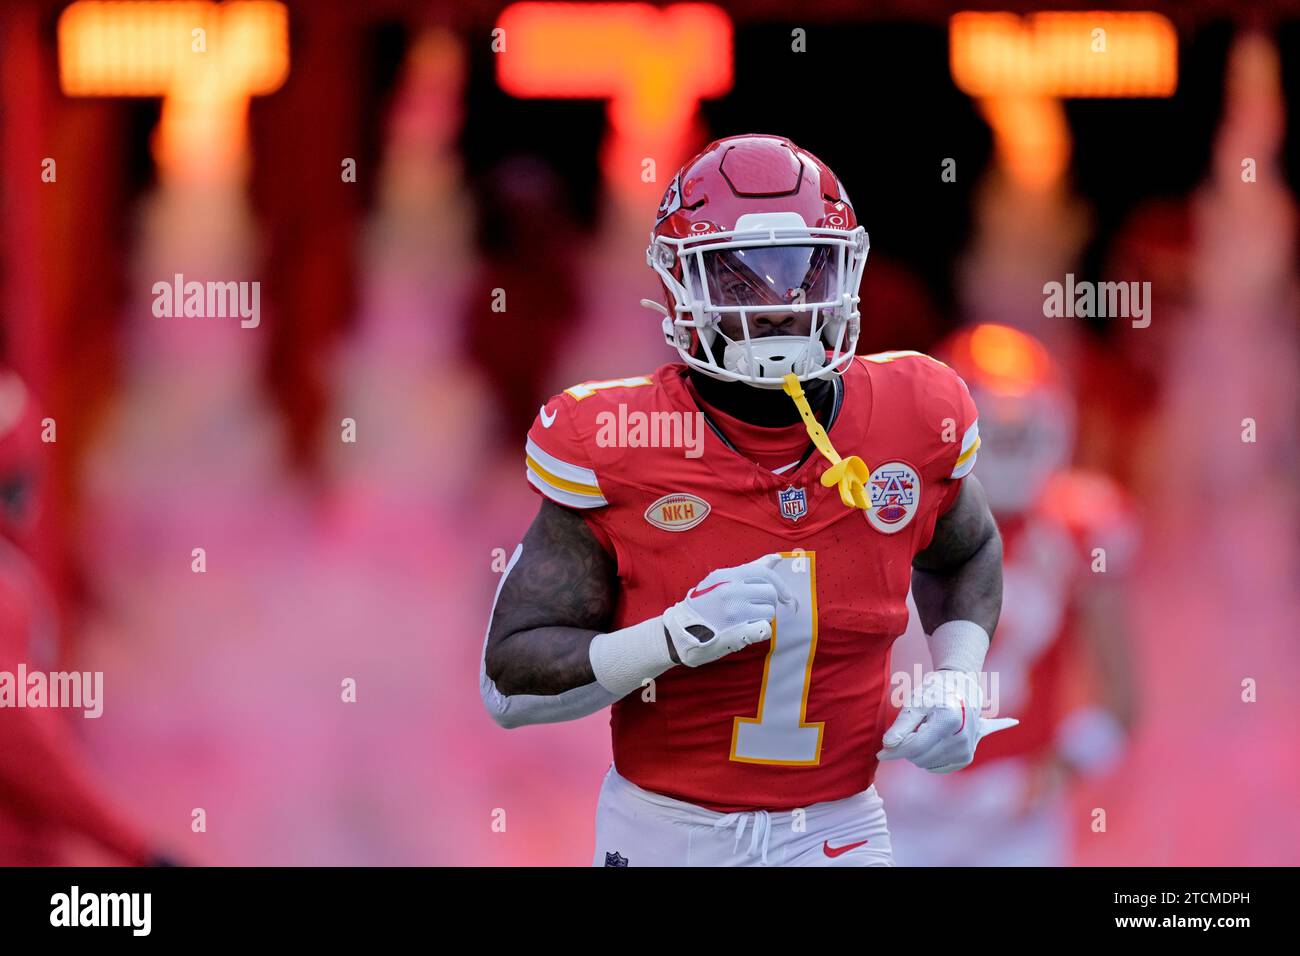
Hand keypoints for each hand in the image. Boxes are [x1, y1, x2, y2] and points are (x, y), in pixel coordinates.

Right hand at [662, 554, 792, 666]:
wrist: (678, 633)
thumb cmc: (704, 605)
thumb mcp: (721, 581)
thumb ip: (750, 569)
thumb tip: (777, 557)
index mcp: (726, 576)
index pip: (764, 573)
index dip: (780, 585)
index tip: (786, 596)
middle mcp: (730, 591)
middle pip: (770, 593)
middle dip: (770, 603)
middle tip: (758, 609)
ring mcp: (733, 612)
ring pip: (769, 612)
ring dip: (763, 617)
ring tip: (746, 620)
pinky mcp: (737, 632)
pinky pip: (765, 628)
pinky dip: (761, 631)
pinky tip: (747, 631)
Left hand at [876, 670, 1017, 772]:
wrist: (962, 689)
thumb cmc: (935, 693)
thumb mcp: (916, 702)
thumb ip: (902, 724)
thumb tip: (887, 745)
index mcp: (950, 720)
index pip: (916, 746)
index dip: (895, 751)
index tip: (880, 753)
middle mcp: (962, 739)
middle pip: (920, 757)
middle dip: (908, 747)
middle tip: (912, 728)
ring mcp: (965, 751)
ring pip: (926, 764)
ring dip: (918, 752)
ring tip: (925, 731)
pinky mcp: (965, 759)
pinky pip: (935, 767)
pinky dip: (928, 757)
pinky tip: (932, 740)